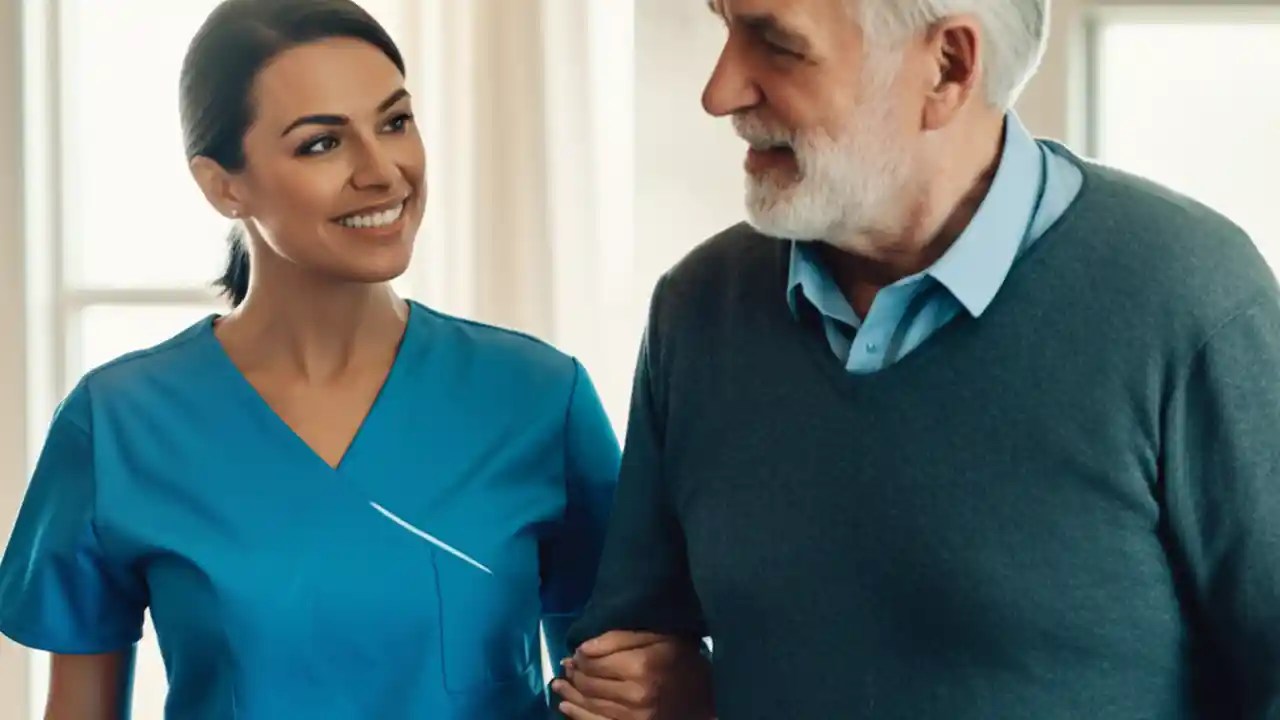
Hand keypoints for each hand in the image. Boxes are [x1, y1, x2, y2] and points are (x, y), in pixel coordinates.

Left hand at [551, 631, 713, 719]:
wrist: (706, 697)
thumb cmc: (681, 660)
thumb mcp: (656, 637)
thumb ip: (618, 638)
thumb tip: (582, 648)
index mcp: (640, 667)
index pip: (594, 662)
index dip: (580, 656)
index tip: (576, 652)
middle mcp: (634, 695)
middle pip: (589, 683)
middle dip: (574, 673)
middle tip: (566, 665)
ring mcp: (633, 717)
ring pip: (588, 704)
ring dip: (570, 693)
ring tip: (559, 682)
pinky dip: (577, 715)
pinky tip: (565, 706)